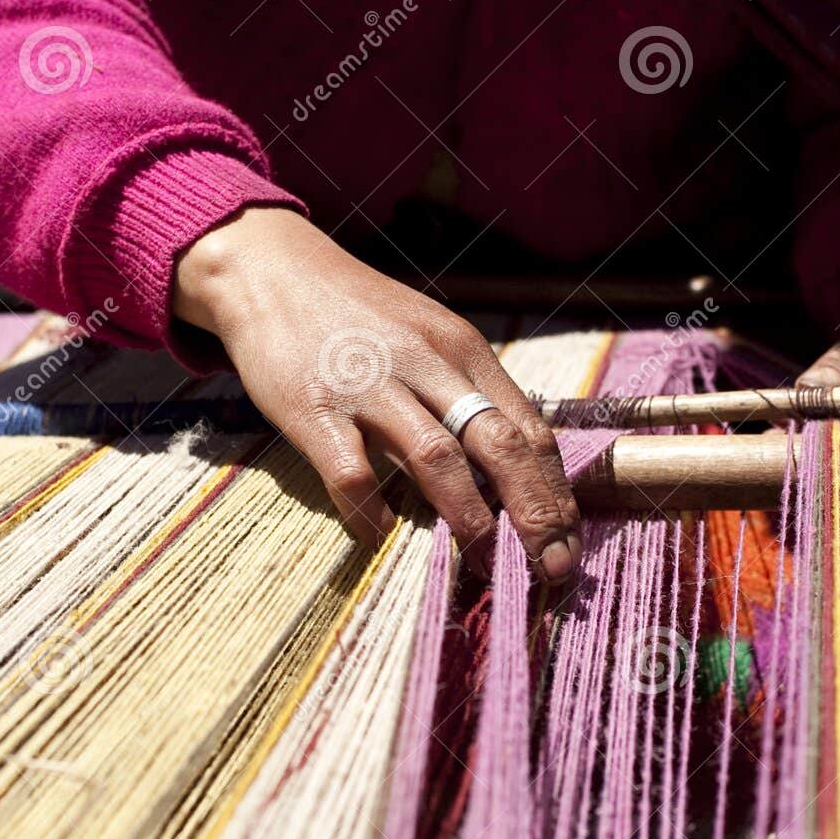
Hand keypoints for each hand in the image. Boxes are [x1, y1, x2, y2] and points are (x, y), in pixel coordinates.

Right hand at [174, 207, 581, 581]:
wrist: (270, 271)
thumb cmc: (356, 315)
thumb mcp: (426, 335)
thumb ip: (467, 389)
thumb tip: (514, 464)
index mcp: (461, 348)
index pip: (530, 427)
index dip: (556, 491)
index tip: (569, 542)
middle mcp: (425, 363)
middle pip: (500, 444)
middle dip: (534, 512)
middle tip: (551, 567)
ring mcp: (369, 385)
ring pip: (437, 459)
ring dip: (469, 519)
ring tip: (485, 565)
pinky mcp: (314, 408)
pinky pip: (352, 474)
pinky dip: (371, 514)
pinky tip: (380, 536)